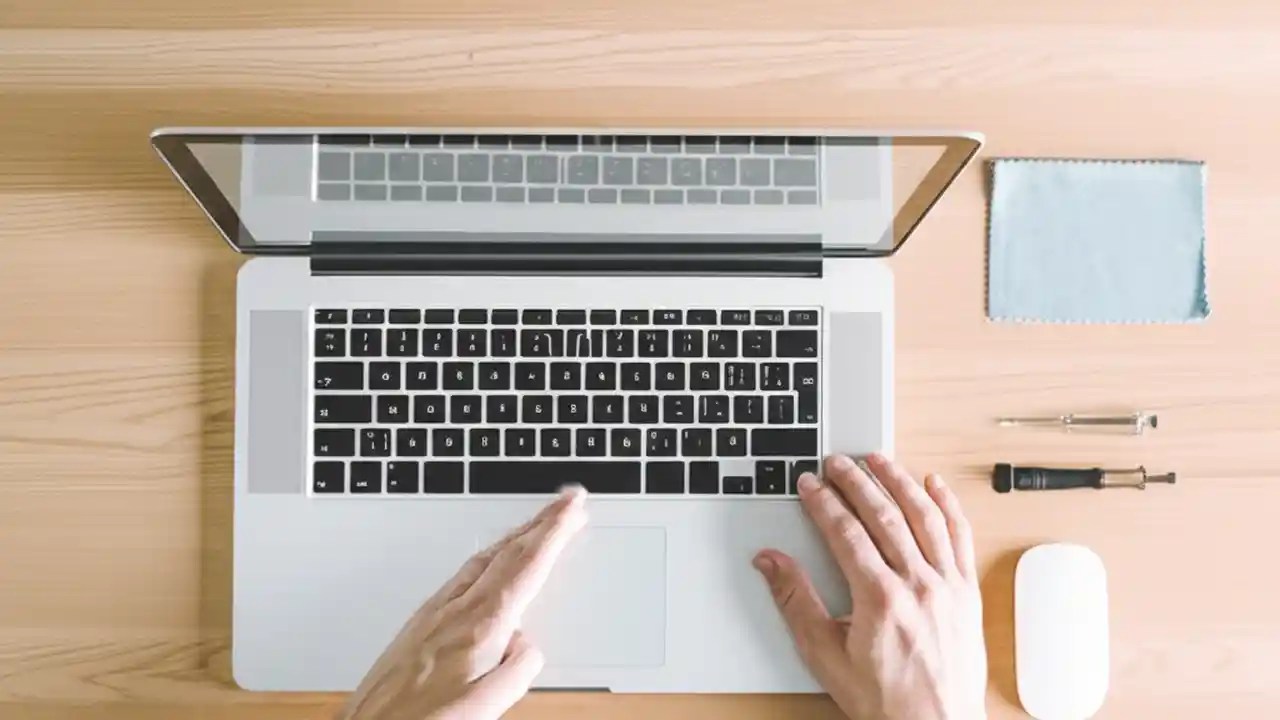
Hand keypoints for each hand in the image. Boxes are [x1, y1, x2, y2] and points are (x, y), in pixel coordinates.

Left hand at [339, 488, 587, 719]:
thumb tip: (527, 645)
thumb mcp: (485, 707)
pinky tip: (486, 563)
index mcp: (479, 626)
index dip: (554, 531)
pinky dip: (487, 557)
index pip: (526, 566)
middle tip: (565, 500)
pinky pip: (461, 574)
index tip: (573, 506)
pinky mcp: (418, 624)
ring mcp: (433, 613)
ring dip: (514, 536)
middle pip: (506, 552)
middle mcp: (455, 610)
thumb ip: (517, 671)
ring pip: (482, 559)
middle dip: (541, 522)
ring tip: (536, 524)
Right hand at [754, 454, 986, 719]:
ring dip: (900, 482)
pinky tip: (935, 486)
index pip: (846, 533)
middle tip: (836, 463)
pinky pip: (960, 537)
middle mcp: (919, 585)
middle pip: (885, 515)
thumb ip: (795, 602)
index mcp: (880, 599)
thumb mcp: (825, 655)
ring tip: (879, 460)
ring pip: (925, 517)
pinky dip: (948, 506)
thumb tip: (770, 563)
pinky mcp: (967, 593)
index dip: (823, 503)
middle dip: (856, 482)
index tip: (809, 484)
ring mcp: (948, 586)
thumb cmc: (884, 700)